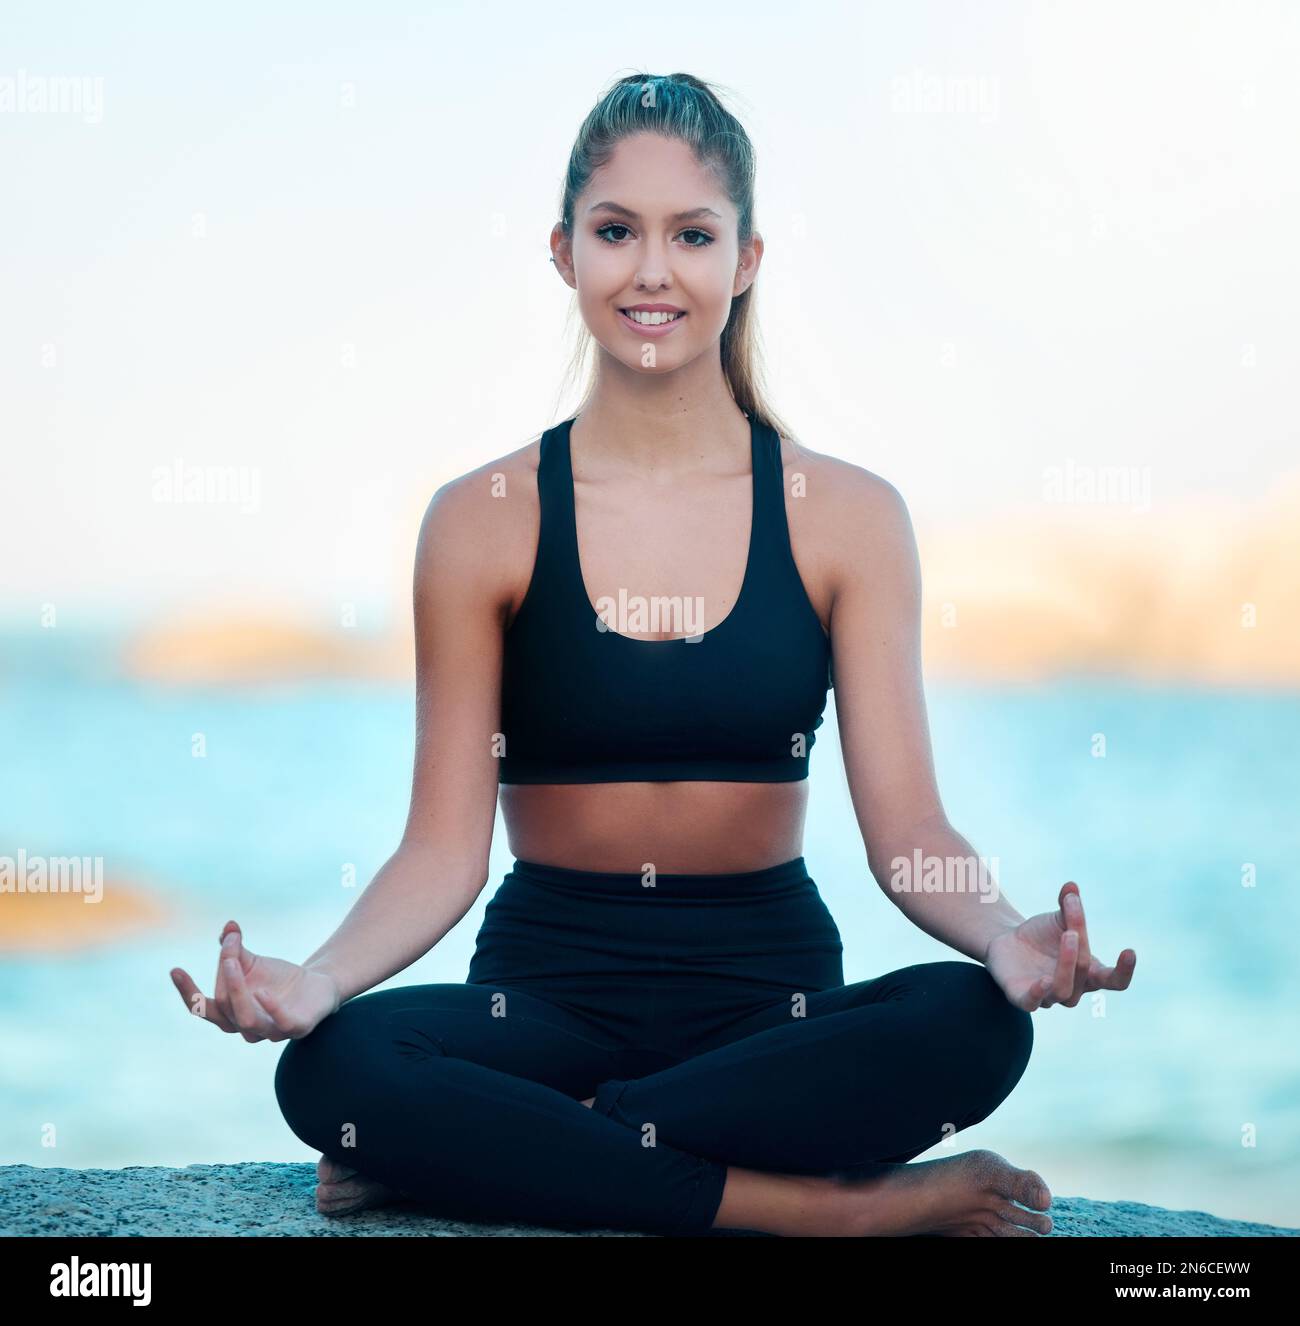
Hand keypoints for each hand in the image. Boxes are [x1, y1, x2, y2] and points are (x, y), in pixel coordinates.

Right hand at [170, 920, 340, 1041]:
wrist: (318, 985)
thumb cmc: (278, 978)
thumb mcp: (253, 961)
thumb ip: (235, 948)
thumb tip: (228, 926)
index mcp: (231, 1014)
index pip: (203, 1009)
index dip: (188, 992)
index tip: (175, 969)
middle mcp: (247, 1028)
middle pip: (226, 1006)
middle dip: (224, 976)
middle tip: (228, 949)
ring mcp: (272, 1032)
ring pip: (247, 1021)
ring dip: (238, 992)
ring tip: (234, 964)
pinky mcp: (298, 1028)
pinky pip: (283, 1024)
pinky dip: (272, 1009)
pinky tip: (263, 992)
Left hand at [984, 882, 1134, 1011]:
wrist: (1007, 942)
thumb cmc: (1041, 935)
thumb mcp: (1057, 918)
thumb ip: (1068, 906)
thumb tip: (1071, 886)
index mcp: (1089, 974)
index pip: (1114, 981)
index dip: (1124, 970)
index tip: (1129, 951)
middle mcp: (1072, 989)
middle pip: (1085, 974)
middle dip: (1080, 950)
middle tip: (1072, 929)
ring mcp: (1049, 997)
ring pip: (1064, 990)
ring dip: (1066, 965)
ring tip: (1067, 937)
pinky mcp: (1022, 998)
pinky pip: (1033, 1003)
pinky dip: (1039, 993)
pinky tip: (1043, 981)